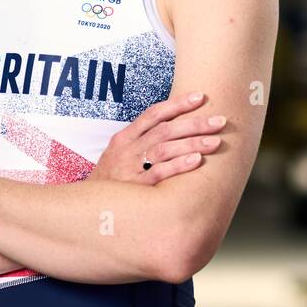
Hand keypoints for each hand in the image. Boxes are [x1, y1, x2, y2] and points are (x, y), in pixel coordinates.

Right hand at [88, 92, 227, 185]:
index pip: (154, 114)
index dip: (177, 104)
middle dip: (194, 123)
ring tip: (216, 141)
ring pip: (164, 148)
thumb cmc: (110, 181)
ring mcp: (130, 167)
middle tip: (220, 121)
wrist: (87, 209)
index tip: (201, 97)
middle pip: (165, 129)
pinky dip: (178, 165)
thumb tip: (174, 132)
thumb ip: (141, 143)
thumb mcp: (119, 156)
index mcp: (125, 138)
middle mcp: (128, 149)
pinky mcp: (134, 187)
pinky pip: (159, 173)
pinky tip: (196, 161)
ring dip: (192, 143)